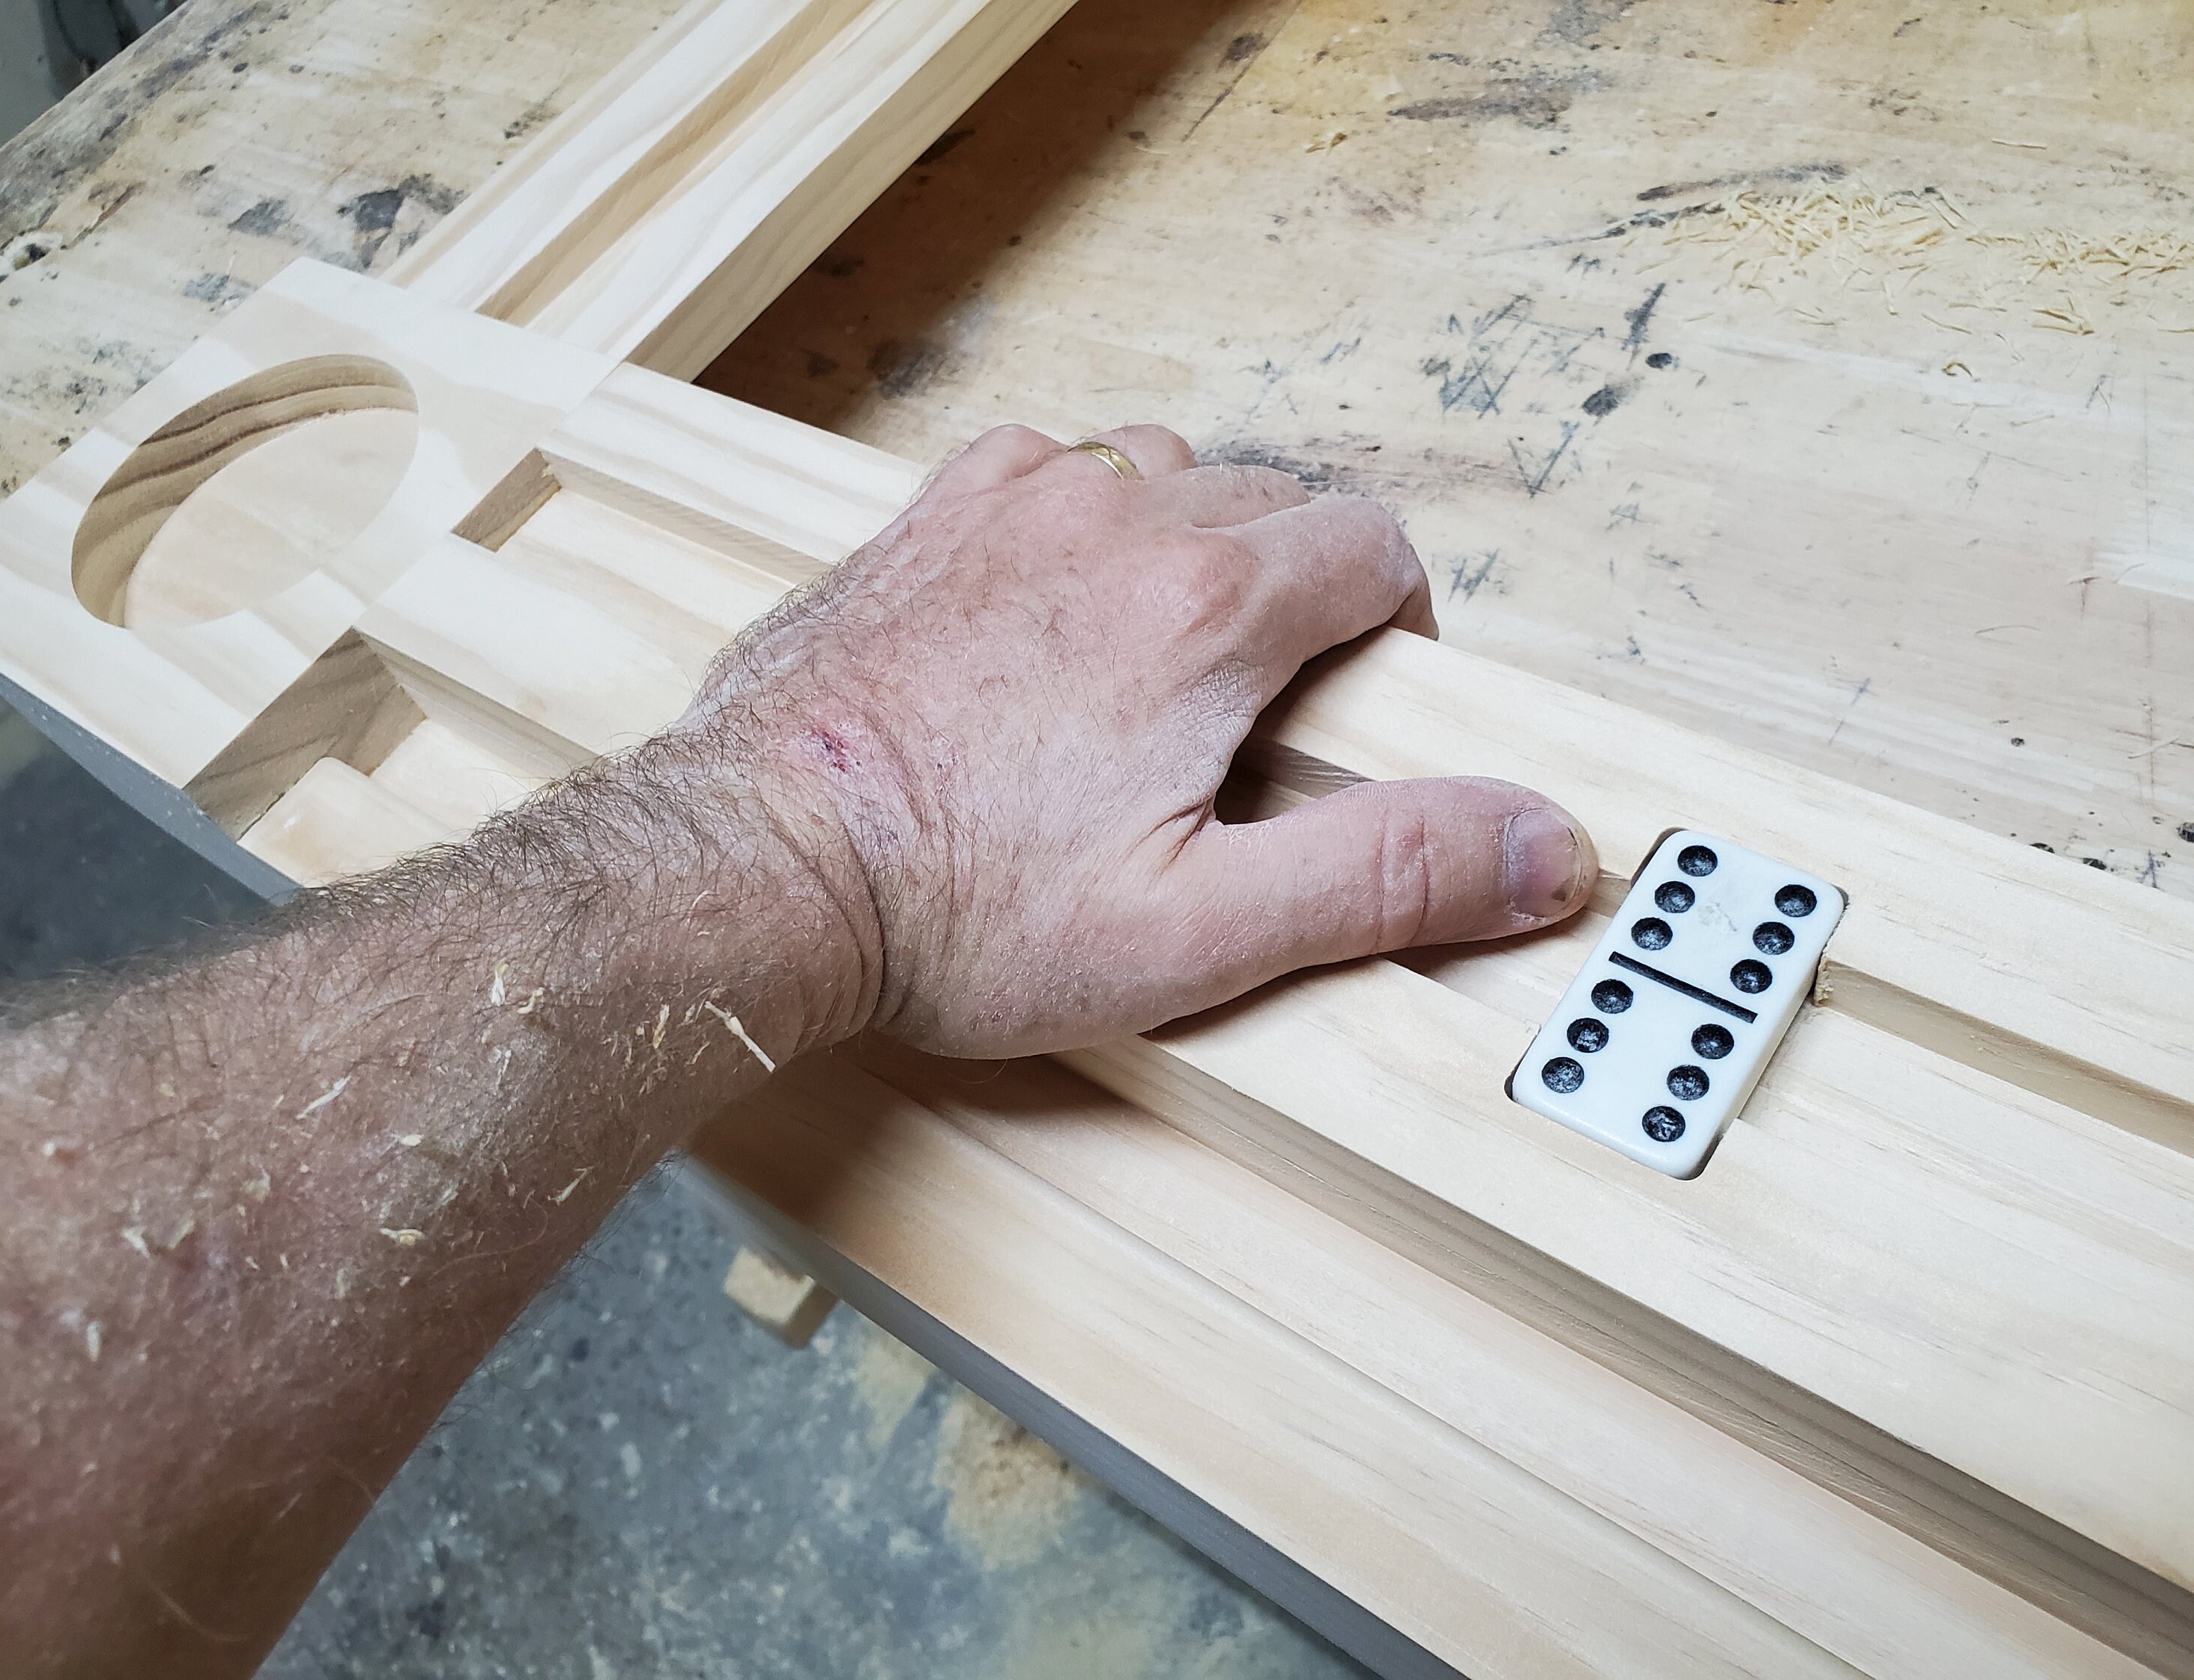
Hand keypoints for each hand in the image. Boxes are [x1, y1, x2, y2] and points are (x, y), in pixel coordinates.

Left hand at [679, 423, 1597, 1056]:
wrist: (758, 868)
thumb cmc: (956, 913)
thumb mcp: (1201, 931)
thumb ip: (1385, 874)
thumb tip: (1544, 844)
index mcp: (1204, 612)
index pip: (1370, 544)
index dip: (1395, 618)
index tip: (1360, 694)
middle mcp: (1114, 520)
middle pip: (1276, 503)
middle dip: (1302, 589)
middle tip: (1261, 708)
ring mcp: (1010, 505)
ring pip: (1166, 472)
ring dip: (1196, 546)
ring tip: (1163, 663)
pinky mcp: (929, 519)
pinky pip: (1049, 468)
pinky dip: (1083, 519)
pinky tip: (1054, 614)